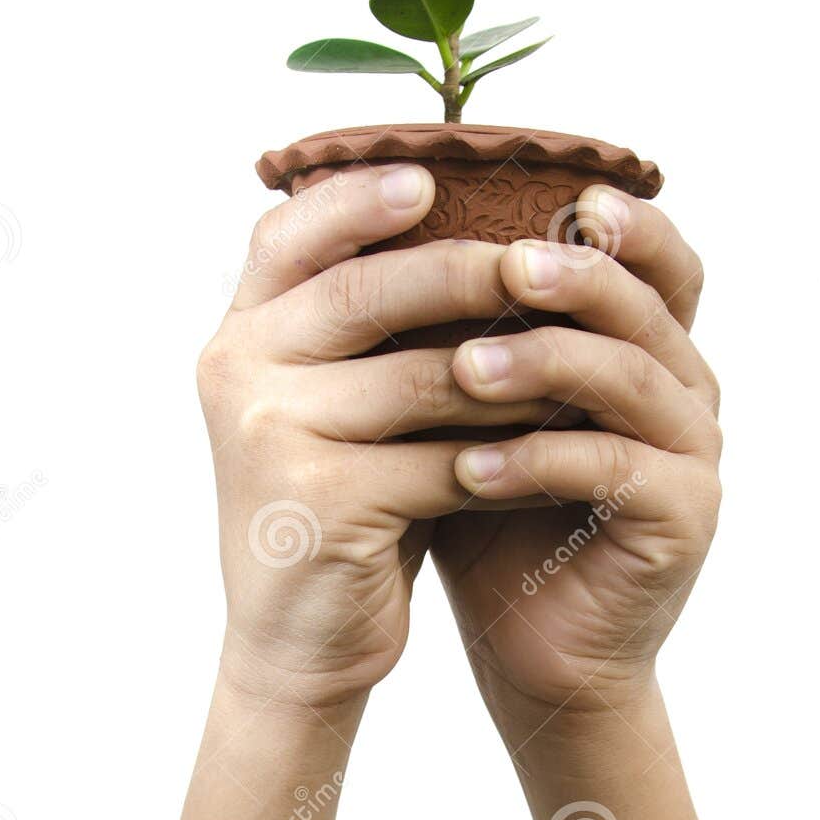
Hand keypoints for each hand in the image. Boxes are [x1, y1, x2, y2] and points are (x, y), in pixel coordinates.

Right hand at [197, 165, 571, 704]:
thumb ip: (367, 333)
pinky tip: (559, 444)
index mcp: (238, 338)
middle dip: (466, 269)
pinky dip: (510, 452)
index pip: (286, 236)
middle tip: (547, 258)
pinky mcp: (322, 505)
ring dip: (512, 367)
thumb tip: (470, 236)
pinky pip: (444, 459)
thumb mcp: (331, 406)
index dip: (357, 199)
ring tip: (581, 347)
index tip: (430, 177)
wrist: (298, 642)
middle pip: (364, 291)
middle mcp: (238, 375)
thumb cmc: (340, 505)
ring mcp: (272, 439)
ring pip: (423, 377)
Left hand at [432, 188, 721, 709]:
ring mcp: (693, 455)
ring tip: (465, 368)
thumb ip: (460, 325)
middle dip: (577, 276)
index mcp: (645, 345)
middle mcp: (684, 389)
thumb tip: (374, 230)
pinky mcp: (682, 520)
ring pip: (632, 381)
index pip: (657, 259)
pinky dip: (541, 462)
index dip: (624, 220)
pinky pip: (617, 472)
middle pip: (648, 305)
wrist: (529, 641)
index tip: (561, 191)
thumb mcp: (472, 405)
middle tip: (508, 262)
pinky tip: (470, 468)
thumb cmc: (491, 508)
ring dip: (547, 365)